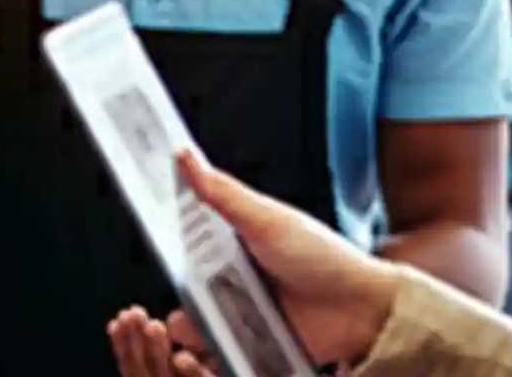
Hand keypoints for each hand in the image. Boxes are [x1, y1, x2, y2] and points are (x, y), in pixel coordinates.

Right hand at [109, 151, 399, 374]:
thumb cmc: (324, 259)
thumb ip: (222, 194)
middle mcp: (236, 279)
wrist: (362, 311)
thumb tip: (186, 156)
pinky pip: (220, 353)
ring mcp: (245, 314)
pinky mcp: (253, 345)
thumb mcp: (266, 220)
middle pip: (188, 291)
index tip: (149, 243)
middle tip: (171, 302)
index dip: (167, 245)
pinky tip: (206, 351)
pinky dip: (209, 355)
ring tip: (188, 329)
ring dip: (189, 330)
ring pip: (198, 326)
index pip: (188, 241)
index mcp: (234, 243)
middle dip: (176, 300)